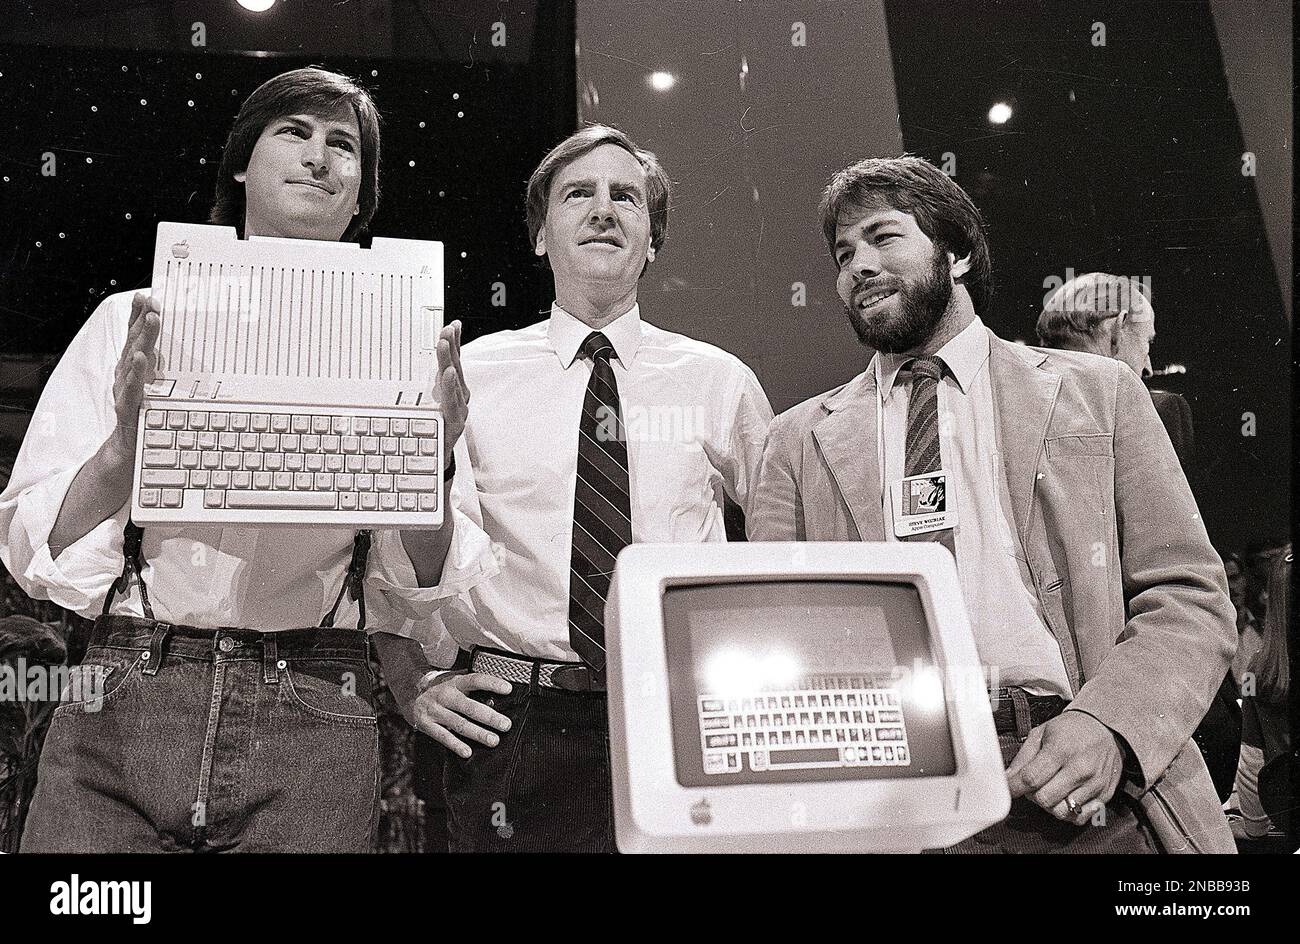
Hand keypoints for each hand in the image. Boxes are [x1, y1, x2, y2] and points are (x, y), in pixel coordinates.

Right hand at [108, 292, 160, 460]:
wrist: (129, 448)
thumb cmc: (144, 413)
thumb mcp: (155, 386)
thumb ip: (161, 367)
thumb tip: (178, 346)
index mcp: (132, 367)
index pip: (134, 336)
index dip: (137, 315)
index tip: (145, 296)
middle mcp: (125, 374)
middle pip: (134, 342)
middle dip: (142, 320)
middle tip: (152, 302)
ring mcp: (125, 390)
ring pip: (133, 360)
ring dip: (143, 338)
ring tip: (151, 320)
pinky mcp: (128, 407)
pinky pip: (132, 388)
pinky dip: (136, 373)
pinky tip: (141, 360)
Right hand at [410, 671, 511, 758]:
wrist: (412, 695)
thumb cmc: (444, 691)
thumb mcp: (458, 684)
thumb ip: (475, 691)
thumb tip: (497, 702)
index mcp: (456, 682)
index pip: (476, 680)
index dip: (492, 683)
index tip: (508, 689)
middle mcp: (445, 695)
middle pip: (469, 706)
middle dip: (489, 717)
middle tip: (505, 725)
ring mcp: (435, 710)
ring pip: (459, 723)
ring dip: (477, 733)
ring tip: (493, 740)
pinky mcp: (427, 724)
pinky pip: (443, 736)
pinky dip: (456, 745)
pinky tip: (467, 752)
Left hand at [430, 320, 468, 454]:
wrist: (438, 458)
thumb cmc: (436, 429)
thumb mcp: (432, 402)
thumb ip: (432, 383)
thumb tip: (430, 361)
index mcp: (455, 390)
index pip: (456, 361)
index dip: (456, 343)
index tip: (453, 325)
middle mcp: (460, 398)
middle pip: (455, 367)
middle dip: (452, 346)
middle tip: (446, 329)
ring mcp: (459, 410)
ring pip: (453, 381)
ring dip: (449, 360)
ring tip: (444, 343)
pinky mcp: (454, 422)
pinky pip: (452, 401)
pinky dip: (451, 386)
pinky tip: (448, 373)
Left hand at [1005, 710, 1124, 824]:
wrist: (1106, 729)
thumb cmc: (1073, 729)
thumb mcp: (1042, 732)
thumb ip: (1023, 757)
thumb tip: (1008, 778)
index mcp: (1061, 750)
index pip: (1031, 779)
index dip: (1014, 787)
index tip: (1009, 787)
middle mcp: (1080, 769)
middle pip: (1044, 799)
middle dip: (1032, 795)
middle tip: (1034, 785)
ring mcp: (1094, 784)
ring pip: (1061, 812)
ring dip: (1049, 804)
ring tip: (1050, 789)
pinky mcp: (1104, 795)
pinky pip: (1079, 818)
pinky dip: (1068, 813)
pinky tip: (1065, 798)